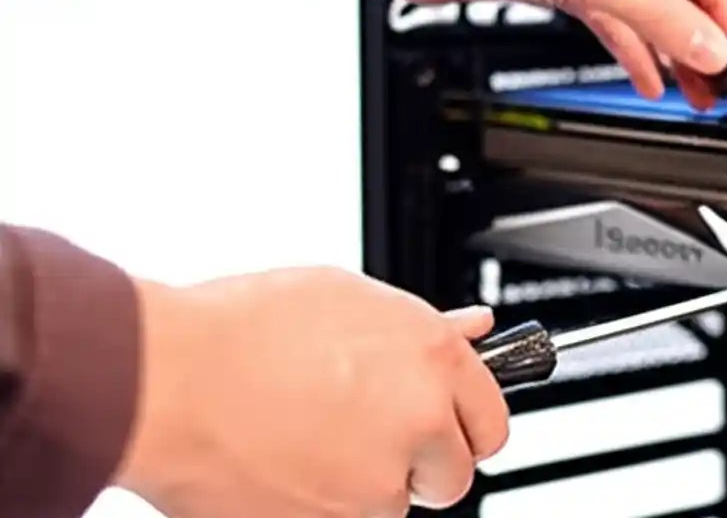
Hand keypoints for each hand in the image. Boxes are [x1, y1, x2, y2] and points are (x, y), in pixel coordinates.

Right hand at [116, 268, 508, 516]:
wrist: (165, 380)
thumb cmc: (243, 329)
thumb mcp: (348, 298)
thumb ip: (422, 326)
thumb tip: (473, 330)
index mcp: (434, 361)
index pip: (492, 420)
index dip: (465, 423)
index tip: (450, 426)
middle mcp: (419, 423)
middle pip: (454, 475)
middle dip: (422, 463)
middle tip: (370, 437)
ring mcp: (375, 485)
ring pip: (392, 505)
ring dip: (363, 485)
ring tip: (306, 438)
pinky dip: (319, 505)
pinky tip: (284, 463)